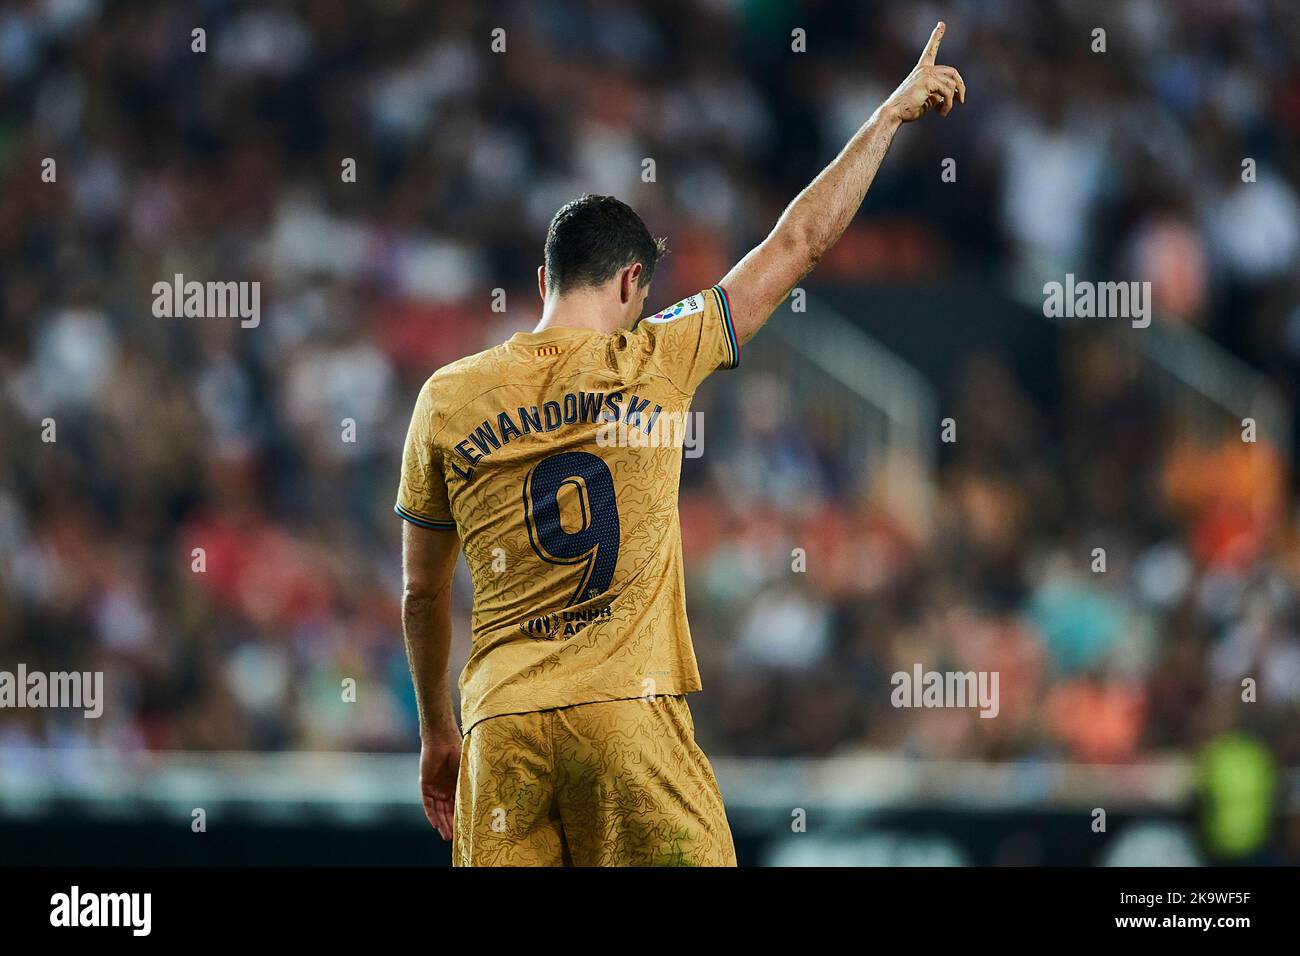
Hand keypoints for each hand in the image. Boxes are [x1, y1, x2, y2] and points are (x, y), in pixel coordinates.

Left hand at [419, 723, 461, 839]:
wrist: (442, 739)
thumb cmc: (458, 752)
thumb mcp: (466, 773)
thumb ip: (468, 786)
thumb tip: (477, 804)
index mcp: (457, 784)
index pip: (458, 805)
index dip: (461, 817)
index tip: (466, 828)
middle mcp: (445, 788)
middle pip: (447, 811)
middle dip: (450, 824)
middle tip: (453, 838)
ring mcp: (435, 787)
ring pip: (438, 810)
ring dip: (441, 823)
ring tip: (445, 836)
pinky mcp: (425, 785)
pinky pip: (428, 804)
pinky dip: (431, 814)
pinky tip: (435, 825)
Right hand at [883, 22, 965, 122]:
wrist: (894, 113)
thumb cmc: (908, 108)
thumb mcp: (927, 98)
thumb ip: (939, 92)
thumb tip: (954, 93)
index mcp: (921, 70)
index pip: (931, 50)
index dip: (937, 36)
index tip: (941, 24)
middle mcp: (924, 69)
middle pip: (952, 71)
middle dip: (960, 86)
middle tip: (961, 100)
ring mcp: (926, 73)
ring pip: (951, 84)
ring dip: (951, 101)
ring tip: (943, 112)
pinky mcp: (928, 81)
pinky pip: (947, 91)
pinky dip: (947, 104)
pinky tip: (941, 112)